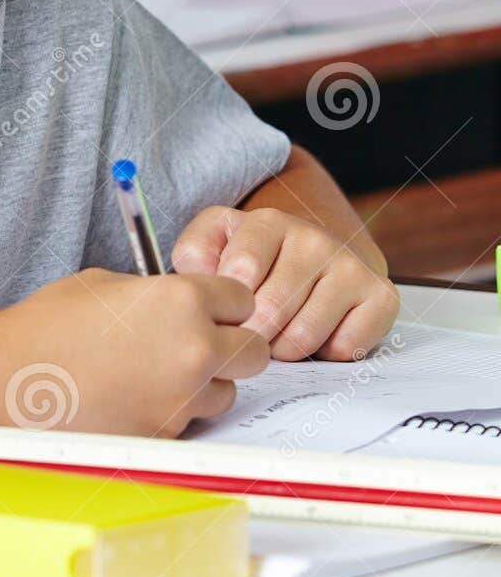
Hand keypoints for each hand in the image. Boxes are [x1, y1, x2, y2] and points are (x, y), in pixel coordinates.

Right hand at [0, 268, 269, 439]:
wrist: (11, 381)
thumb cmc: (49, 326)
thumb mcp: (105, 285)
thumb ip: (156, 293)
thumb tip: (178, 302)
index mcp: (181, 300)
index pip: (243, 300)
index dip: (224, 303)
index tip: (210, 309)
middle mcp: (194, 349)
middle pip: (255, 351)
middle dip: (233, 345)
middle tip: (200, 343)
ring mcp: (182, 398)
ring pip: (226, 392)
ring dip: (205, 383)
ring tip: (157, 373)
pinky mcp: (166, 434)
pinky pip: (190, 421)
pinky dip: (174, 411)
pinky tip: (136, 397)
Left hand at [171, 205, 398, 361]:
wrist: (320, 258)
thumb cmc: (260, 259)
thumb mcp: (218, 242)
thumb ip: (195, 250)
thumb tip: (196, 273)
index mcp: (270, 222)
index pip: (240, 272)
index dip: (230, 304)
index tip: (229, 311)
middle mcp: (315, 238)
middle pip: (271, 311)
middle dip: (253, 334)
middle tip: (251, 334)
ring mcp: (350, 266)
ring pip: (304, 335)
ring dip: (284, 349)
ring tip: (278, 335)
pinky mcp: (381, 296)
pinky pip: (344, 348)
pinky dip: (325, 353)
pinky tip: (317, 335)